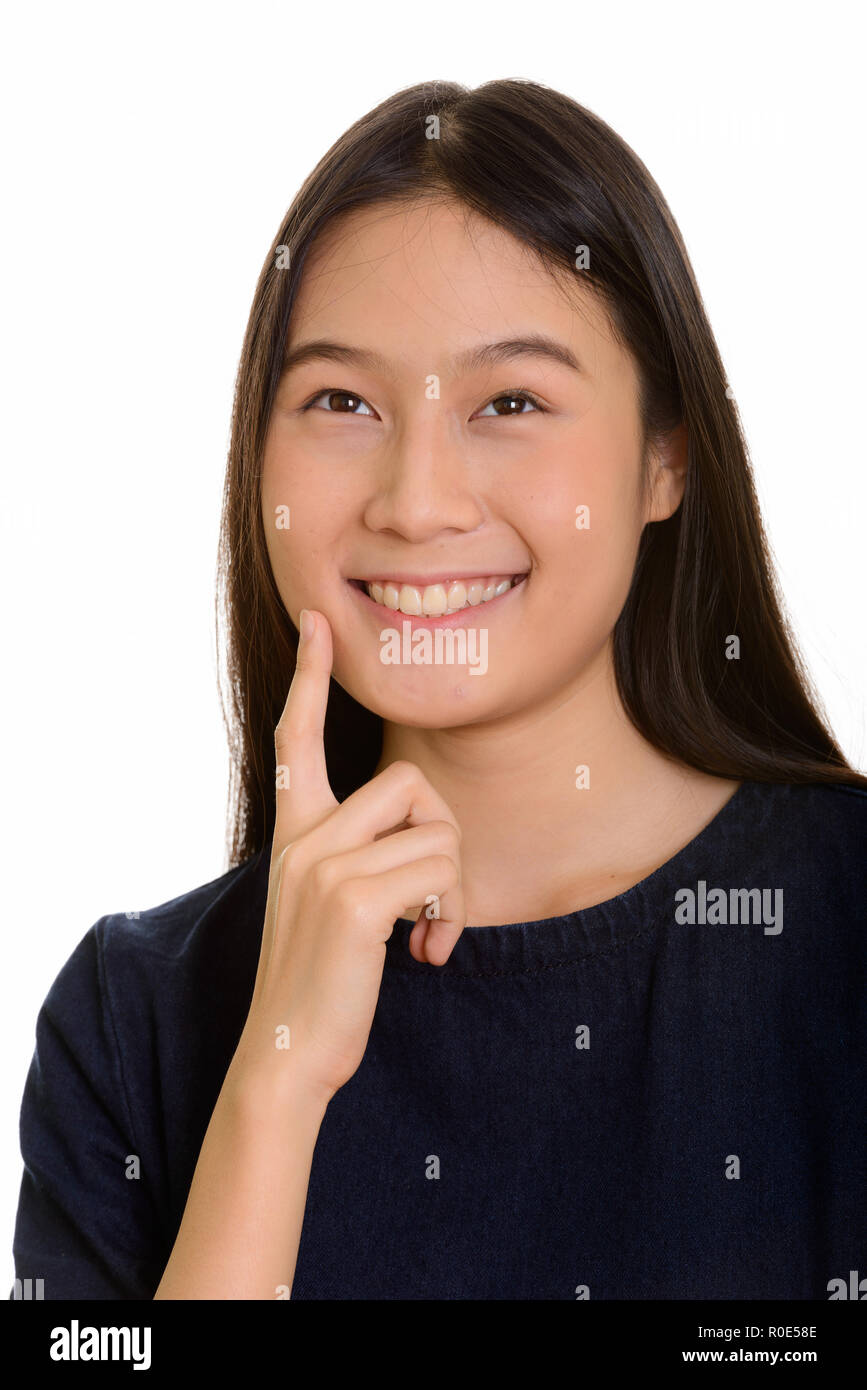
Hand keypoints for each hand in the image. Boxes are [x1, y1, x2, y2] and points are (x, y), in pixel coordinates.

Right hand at [230, 608, 466, 1100]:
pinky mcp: (352, 901)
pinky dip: (450, 915)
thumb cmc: (322, 978)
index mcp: (295, 829)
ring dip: (453, 890)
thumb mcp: (332, 902)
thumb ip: (363, 855)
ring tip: (427, 934)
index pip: (295, 736)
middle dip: (445, 839)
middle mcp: (303, 836)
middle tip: (434, 900)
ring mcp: (323, 865)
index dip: (309, 676)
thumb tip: (429, 841)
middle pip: (411, 783)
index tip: (316, 621)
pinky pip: (438, 872)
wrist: (286, 1053)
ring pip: (437, 832)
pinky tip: (426, 954)